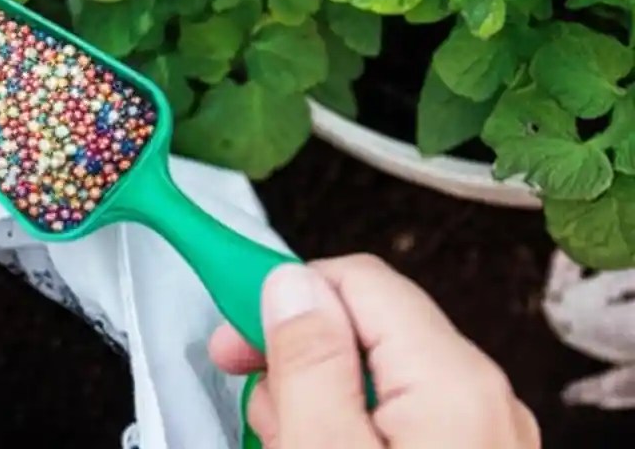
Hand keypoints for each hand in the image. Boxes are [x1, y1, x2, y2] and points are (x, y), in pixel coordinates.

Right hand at [209, 255, 539, 448]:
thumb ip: (309, 363)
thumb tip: (291, 285)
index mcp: (450, 380)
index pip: (353, 278)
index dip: (279, 292)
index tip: (229, 321)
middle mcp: (480, 397)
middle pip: (363, 328)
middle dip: (296, 359)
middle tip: (259, 406)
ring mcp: (481, 436)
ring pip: (375, 381)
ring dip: (317, 405)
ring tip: (290, 445)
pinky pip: (397, 423)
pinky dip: (349, 432)